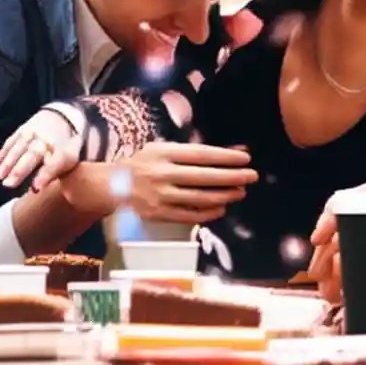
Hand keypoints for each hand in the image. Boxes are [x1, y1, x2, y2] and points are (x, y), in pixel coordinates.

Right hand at [0, 109, 81, 190]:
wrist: (61, 119)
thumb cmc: (64, 149)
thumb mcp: (68, 162)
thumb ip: (53, 175)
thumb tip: (34, 189)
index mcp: (62, 152)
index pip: (54, 164)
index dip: (44, 176)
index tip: (35, 188)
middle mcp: (47, 141)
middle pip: (33, 155)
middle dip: (20, 170)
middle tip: (8, 185)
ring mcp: (34, 133)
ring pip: (20, 148)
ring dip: (9, 162)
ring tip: (0, 176)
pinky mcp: (22, 129)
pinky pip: (12, 140)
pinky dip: (5, 151)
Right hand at [121, 141, 257, 222]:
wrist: (114, 185)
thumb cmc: (146, 163)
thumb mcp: (166, 150)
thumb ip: (197, 152)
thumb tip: (236, 151)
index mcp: (164, 153)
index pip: (201, 155)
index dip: (225, 157)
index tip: (245, 159)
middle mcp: (162, 174)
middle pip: (204, 177)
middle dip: (232, 177)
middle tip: (252, 176)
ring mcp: (160, 196)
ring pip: (199, 198)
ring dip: (224, 195)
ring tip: (240, 192)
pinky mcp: (159, 214)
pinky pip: (189, 216)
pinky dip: (209, 213)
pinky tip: (222, 207)